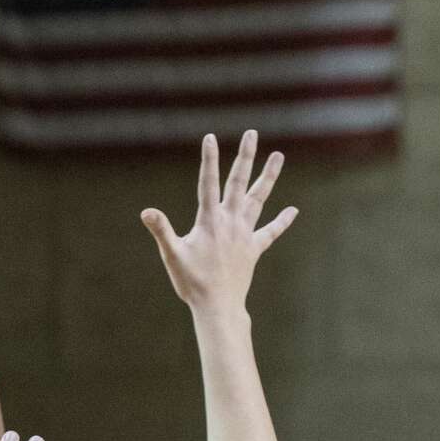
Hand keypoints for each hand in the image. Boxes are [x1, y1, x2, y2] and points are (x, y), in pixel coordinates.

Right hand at [141, 131, 297, 314]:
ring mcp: (245, 234)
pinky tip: (293, 210)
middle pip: (239, 182)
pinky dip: (281, 221)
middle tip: (252, 134)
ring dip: (268, 177)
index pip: (208, 183)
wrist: (218, 306)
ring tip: (279, 156)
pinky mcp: (253, 249)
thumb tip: (146, 211)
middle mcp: (230, 222)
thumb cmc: (192, 282)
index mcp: (210, 221)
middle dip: (245, 157)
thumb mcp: (172, 255)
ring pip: (259, 199)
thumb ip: (161, 230)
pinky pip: (270, 232)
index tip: (209, 137)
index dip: (208, 160)